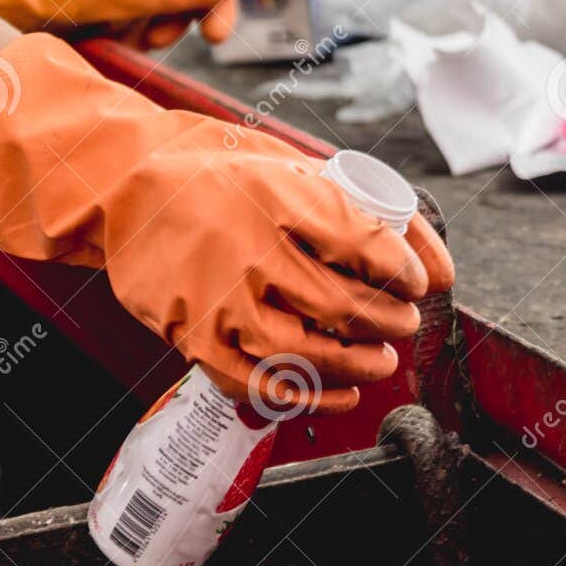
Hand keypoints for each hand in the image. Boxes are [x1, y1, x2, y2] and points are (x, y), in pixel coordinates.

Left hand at [0, 0, 237, 48]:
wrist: (25, 19)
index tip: (215, 31)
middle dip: (200, 13)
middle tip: (211, 39)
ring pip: (185, 13)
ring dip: (173, 29)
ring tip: (146, 40)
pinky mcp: (136, 18)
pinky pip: (163, 29)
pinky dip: (157, 40)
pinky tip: (137, 44)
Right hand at [0, 35, 453, 412]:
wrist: (123, 184)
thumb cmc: (219, 174)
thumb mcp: (296, 169)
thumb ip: (372, 214)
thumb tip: (441, 271)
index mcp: (277, 194)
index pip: (363, 242)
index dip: (402, 270)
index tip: (415, 282)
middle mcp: (246, 247)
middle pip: (341, 303)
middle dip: (388, 322)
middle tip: (401, 321)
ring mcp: (215, 296)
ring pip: (303, 350)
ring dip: (356, 365)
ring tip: (379, 361)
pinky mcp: (192, 334)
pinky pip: (256, 381)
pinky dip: (307, 396)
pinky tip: (340, 394)